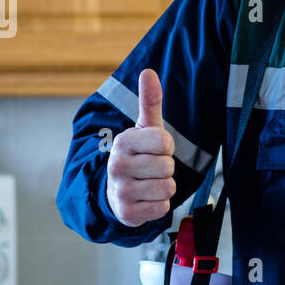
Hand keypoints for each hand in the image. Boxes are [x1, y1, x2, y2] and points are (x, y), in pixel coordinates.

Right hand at [106, 69, 175, 225]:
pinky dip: (159, 205)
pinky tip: (146, 199)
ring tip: (149, 183)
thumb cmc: (138, 155)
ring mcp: (120, 190)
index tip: (155, 149)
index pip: (165, 142)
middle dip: (166, 168)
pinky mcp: (127, 213)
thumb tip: (148, 71)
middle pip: (168, 166)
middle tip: (151, 168)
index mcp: (123, 142)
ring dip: (164, 187)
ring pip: (167, 187)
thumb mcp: (144, 129)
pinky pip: (162, 208)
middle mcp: (117, 165)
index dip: (167, 147)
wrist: (116, 192)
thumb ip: (149, 101)